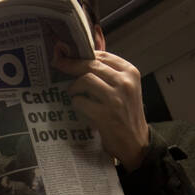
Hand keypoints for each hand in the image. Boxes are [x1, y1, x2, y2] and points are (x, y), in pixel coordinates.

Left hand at [52, 50, 149, 171]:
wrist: (136, 142)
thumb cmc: (126, 113)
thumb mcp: (125, 88)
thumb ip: (109, 72)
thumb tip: (86, 51)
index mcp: (130, 72)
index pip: (103, 55)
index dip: (83, 54)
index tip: (69, 54)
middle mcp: (125, 82)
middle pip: (91, 64)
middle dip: (71, 64)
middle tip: (58, 64)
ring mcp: (116, 99)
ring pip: (85, 80)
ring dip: (74, 86)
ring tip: (73, 93)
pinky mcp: (105, 115)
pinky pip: (81, 101)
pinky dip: (76, 103)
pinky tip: (79, 106)